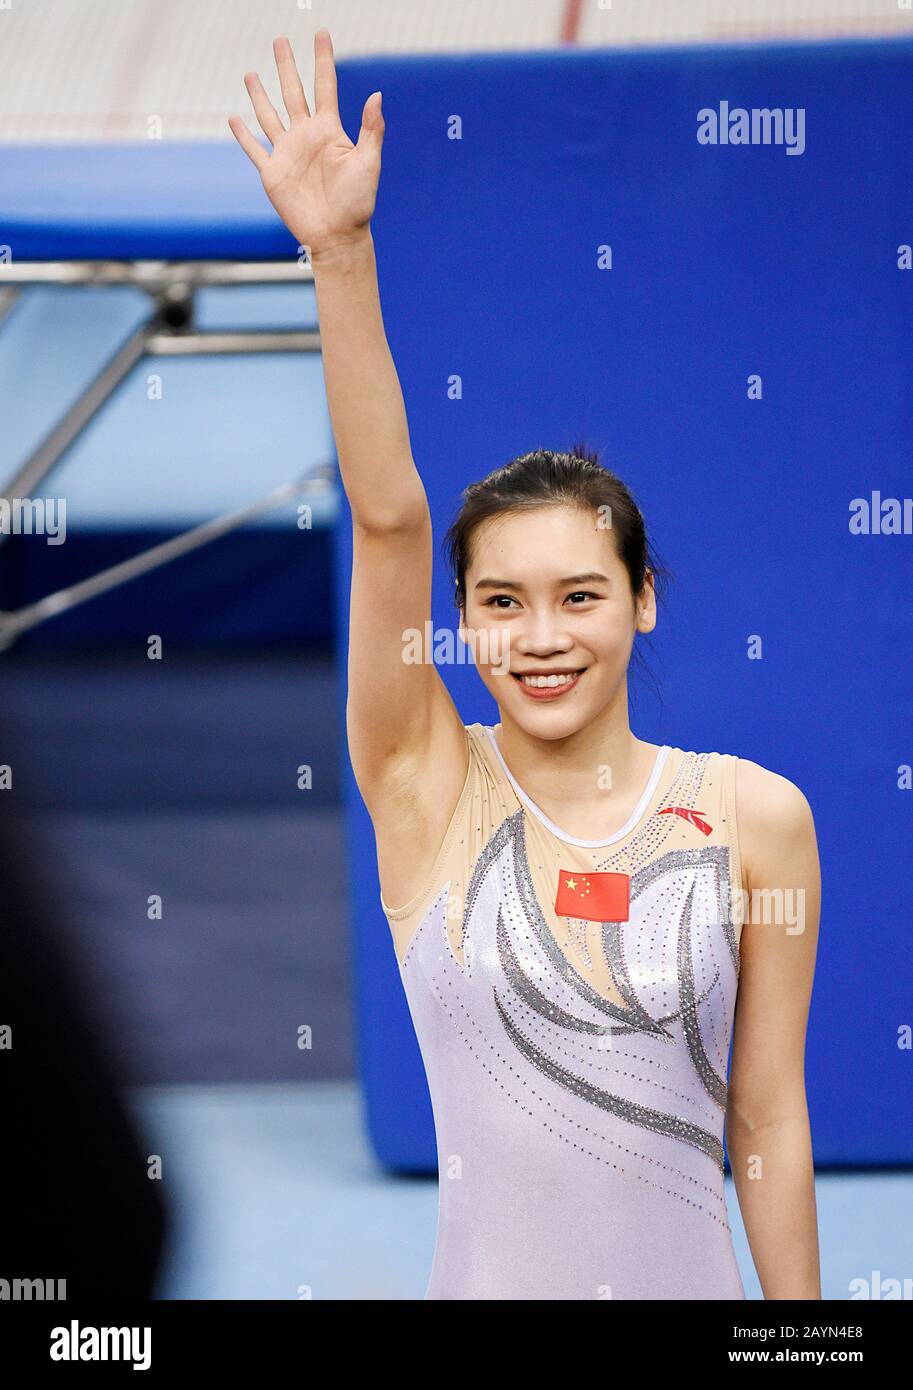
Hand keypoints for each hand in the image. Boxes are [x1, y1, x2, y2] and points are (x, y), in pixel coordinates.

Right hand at [229, 29, 383, 257]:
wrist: (337, 236)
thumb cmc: (358, 203)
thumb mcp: (369, 163)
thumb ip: (372, 129)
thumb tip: (378, 94)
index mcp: (329, 131)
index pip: (324, 86)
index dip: (323, 59)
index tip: (321, 33)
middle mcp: (306, 137)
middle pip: (293, 92)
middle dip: (287, 66)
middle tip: (280, 39)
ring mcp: (287, 153)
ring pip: (269, 116)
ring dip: (259, 95)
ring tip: (250, 73)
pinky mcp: (273, 174)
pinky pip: (254, 150)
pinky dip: (243, 135)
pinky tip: (234, 118)